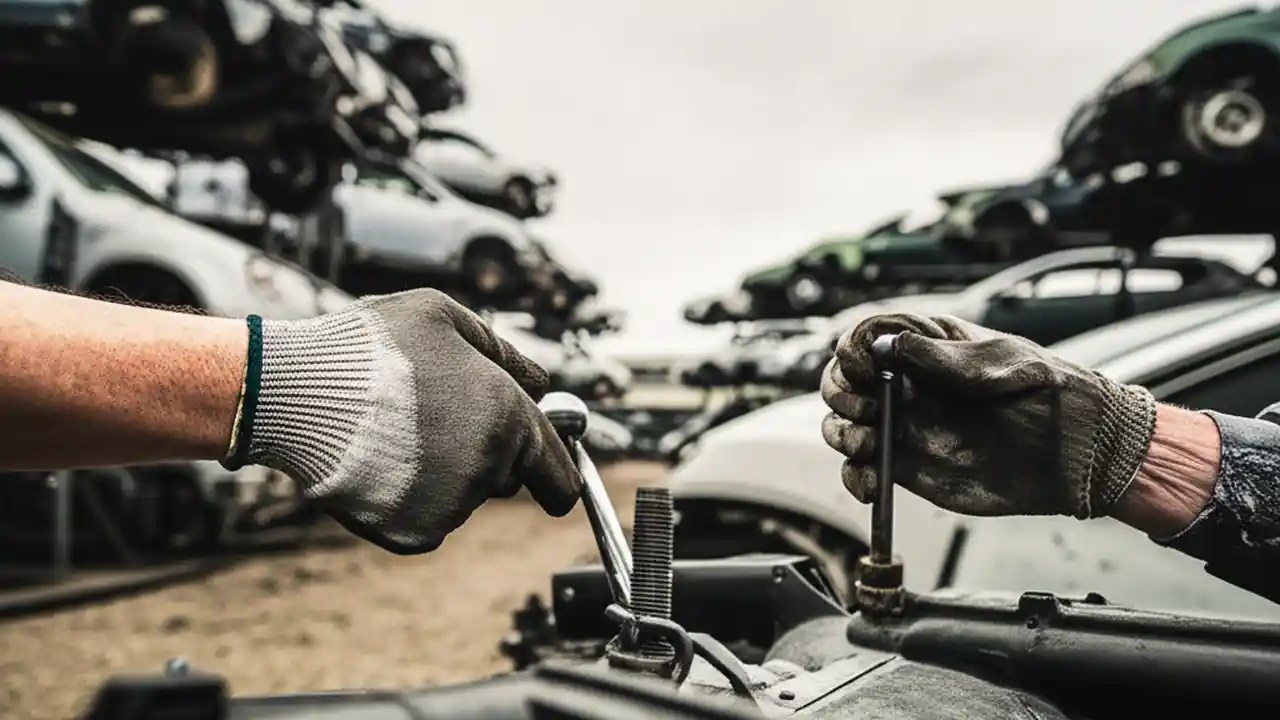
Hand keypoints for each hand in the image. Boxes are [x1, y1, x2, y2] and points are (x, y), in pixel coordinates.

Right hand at [227, 289, 580, 552]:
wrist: (294, 394)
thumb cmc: (370, 345)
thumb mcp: (444, 317)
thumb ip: (505, 353)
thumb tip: (541, 384)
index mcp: (507, 417)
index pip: (559, 474)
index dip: (558, 472)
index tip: (553, 475)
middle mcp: (488, 468)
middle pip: (508, 478)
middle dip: (489, 456)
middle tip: (439, 422)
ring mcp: (450, 508)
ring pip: (464, 497)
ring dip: (446, 474)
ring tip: (395, 433)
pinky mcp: (413, 534)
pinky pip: (428, 519)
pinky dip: (412, 499)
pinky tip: (379, 462)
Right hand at [820, 313, 1156, 518]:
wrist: (1082, 454)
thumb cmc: (1053, 395)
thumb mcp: (1001, 364)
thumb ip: (943, 358)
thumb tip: (890, 344)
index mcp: (930, 347)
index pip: (868, 335)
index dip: (853, 349)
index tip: (864, 367)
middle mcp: (910, 384)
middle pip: (845, 379)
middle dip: (841, 392)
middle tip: (866, 409)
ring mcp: (906, 425)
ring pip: (845, 423)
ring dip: (841, 433)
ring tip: (867, 443)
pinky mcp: (910, 466)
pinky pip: (864, 469)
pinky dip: (854, 477)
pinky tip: (869, 485)